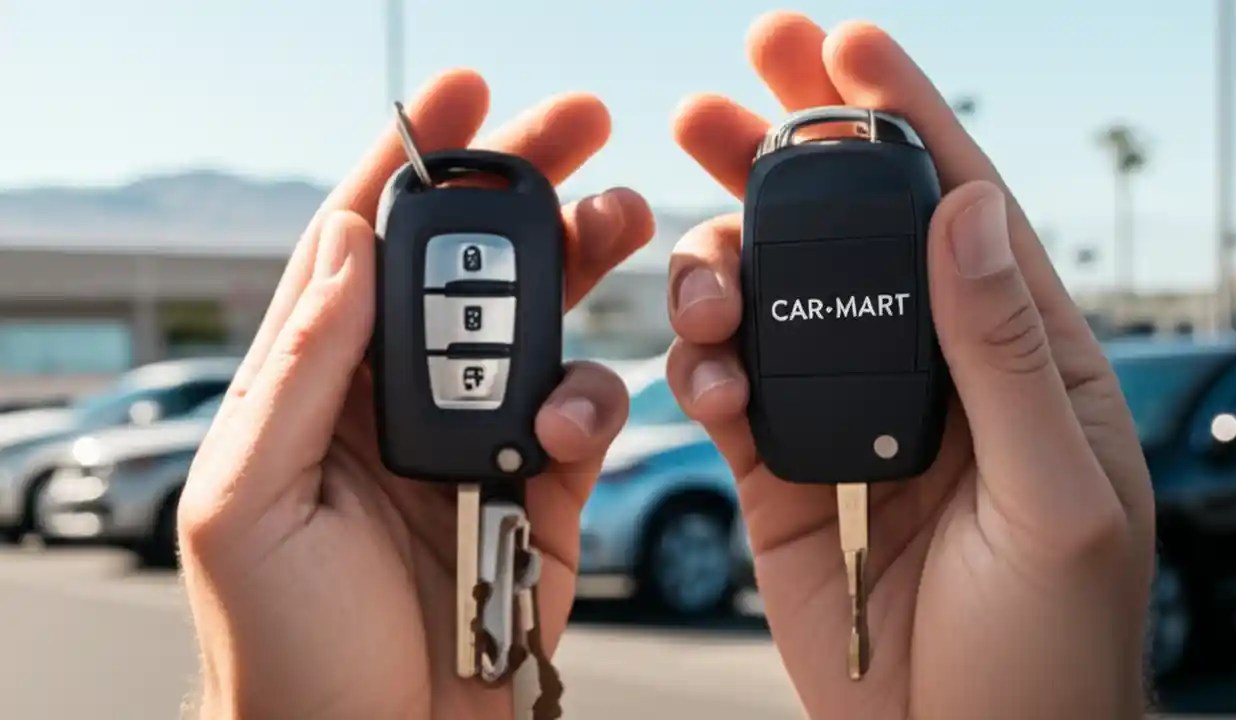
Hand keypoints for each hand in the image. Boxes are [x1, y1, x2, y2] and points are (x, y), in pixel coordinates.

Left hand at [178, 70, 653, 718]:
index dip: (409, 163)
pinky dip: (595, 401)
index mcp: (319, 386)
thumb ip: (302, 367)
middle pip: (470, 265)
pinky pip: (583, 417)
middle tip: (580, 127)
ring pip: (541, 324)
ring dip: (586, 267)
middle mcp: (400, 399)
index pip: (362, 247)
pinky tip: (578, 417)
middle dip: (524, 187)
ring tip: (627, 220)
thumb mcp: (252, 500)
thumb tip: (347, 239)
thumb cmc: (284, 645)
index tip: (460, 94)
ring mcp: (477, 439)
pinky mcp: (543, 489)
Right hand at [666, 13, 1153, 719]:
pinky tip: (696, 365)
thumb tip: (965, 212)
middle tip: (719, 96)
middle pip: (848, 236)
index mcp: (1019, 359)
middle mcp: (928, 371)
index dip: (904, 119)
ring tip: (696, 263)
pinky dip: (701, 368)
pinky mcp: (783, 471)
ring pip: (771, 304)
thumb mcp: (1054, 498)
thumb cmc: (1049, 649)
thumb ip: (1003, 355)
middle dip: (784, 158)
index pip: (960, 209)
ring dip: (722, 265)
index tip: (844, 43)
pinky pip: (729, 392)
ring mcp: (849, 417)